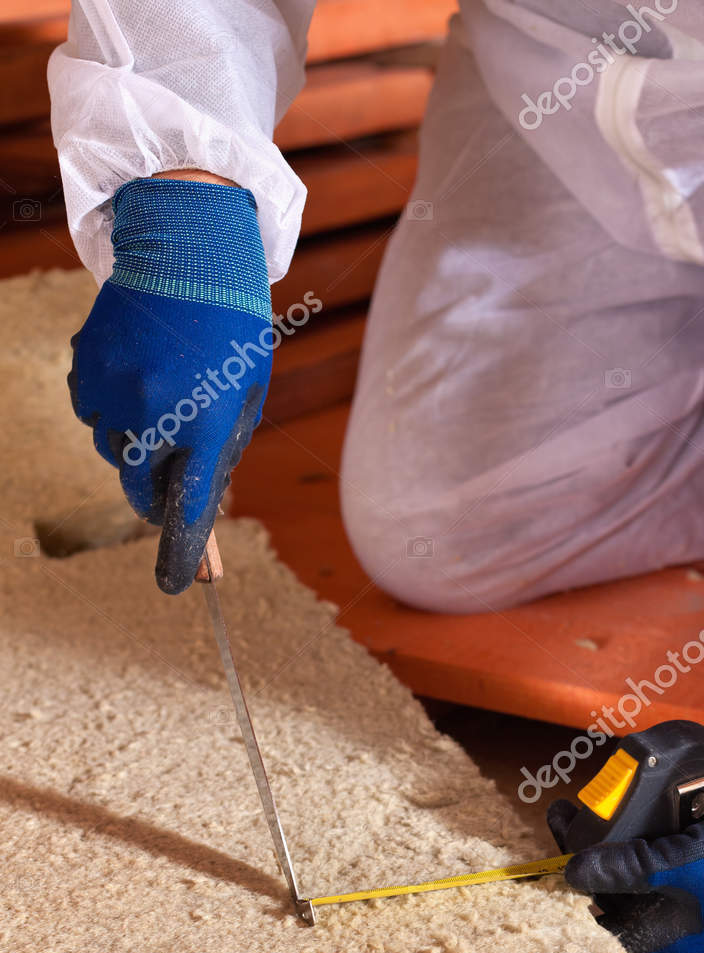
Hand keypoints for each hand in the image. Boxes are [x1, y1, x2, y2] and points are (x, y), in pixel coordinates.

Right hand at [68, 176, 274, 592]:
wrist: (188, 248)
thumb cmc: (231, 327)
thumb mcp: (246, 392)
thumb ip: (222, 448)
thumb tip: (199, 506)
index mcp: (206, 424)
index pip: (188, 506)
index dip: (182, 550)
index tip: (181, 583)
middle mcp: (156, 414)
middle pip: (140, 486)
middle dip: (152, 496)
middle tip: (162, 492)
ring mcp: (116, 390)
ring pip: (113, 449)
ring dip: (134, 444)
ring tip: (161, 402)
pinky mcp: (87, 367)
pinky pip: (92, 411)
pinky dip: (110, 408)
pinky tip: (135, 377)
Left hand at [548, 797, 703, 952]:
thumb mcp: (680, 865)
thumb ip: (625, 869)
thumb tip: (569, 873)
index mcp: (667, 936)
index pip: (601, 925)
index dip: (572, 894)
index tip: (554, 855)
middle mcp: (675, 919)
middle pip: (613, 889)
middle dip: (589, 854)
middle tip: (565, 813)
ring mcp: (691, 892)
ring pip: (636, 867)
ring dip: (615, 838)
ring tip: (594, 803)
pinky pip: (663, 852)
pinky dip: (647, 830)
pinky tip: (638, 802)